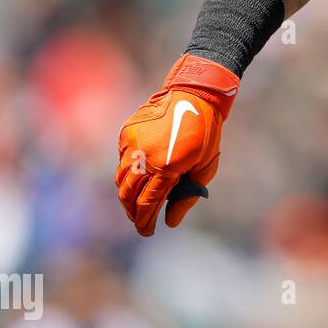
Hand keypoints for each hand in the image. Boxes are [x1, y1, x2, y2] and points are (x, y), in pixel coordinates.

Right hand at [115, 54, 237, 235]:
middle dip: (132, 213)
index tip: (147, 232)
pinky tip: (138, 179)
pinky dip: (127, 174)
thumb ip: (187, 196)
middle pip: (128, 195)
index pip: (147, 204)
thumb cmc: (206, 133)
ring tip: (136, 205)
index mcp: (166, 167)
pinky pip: (121, 160)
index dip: (144, 222)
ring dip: (126, 195)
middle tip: (140, 222)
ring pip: (120, 179)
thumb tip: (169, 222)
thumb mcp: (205, 167)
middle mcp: (144, 157)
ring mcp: (132, 144)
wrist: (194, 95)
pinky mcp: (126, 133)